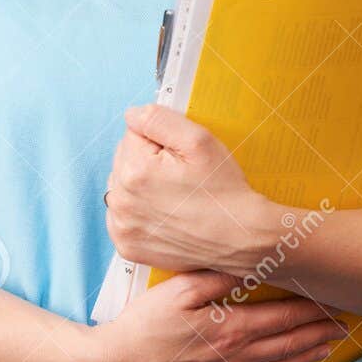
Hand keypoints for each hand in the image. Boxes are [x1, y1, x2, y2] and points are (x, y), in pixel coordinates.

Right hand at [84, 268, 349, 361]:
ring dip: (305, 358)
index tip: (337, 304)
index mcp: (231, 328)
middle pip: (288, 343)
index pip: (284, 317)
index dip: (314, 310)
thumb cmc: (142, 325)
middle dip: (319, 333)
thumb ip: (215, 277)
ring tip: (328, 349)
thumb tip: (249, 263)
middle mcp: (236, 357)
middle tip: (345, 326)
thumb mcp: (177, 291)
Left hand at [105, 103, 261, 274]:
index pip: (133, 134)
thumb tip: (132, 115)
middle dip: (147, 161)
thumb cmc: (224, 191)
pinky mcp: (128, 246)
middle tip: (181, 177)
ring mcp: (122, 227)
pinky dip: (138, 212)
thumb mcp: (199, 141)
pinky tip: (163, 214)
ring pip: (121, 188)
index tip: (180, 157)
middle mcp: (121, 201)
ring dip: (140, 186)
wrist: (241, 237)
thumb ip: (158, 119)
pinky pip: (123, 217)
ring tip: (173, 196)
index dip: (160, 141)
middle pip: (124, 160)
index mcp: (134, 170)